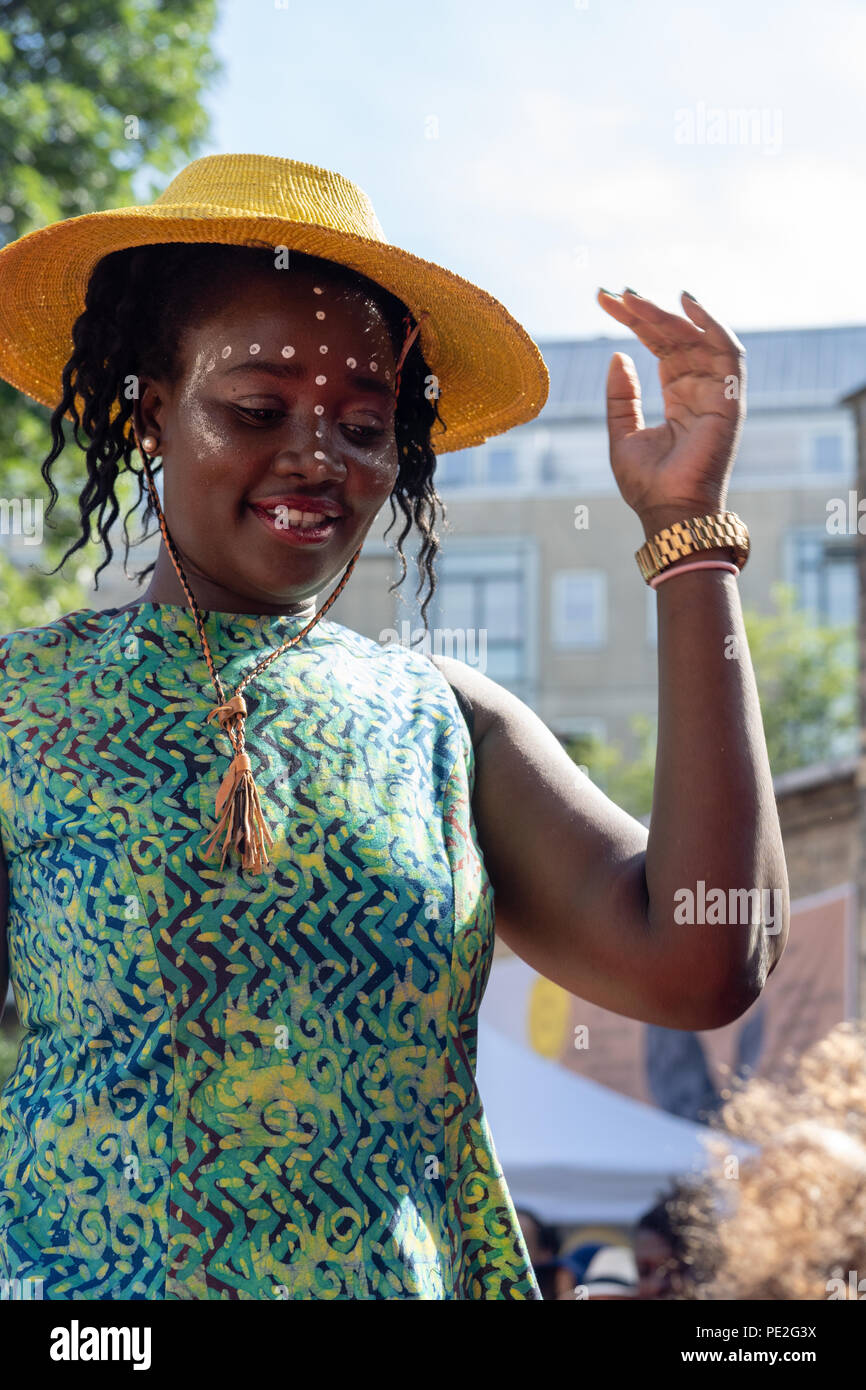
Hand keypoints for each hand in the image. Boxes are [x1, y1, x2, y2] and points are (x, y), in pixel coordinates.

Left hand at [597, 288, 745, 536]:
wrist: (669, 513)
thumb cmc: (647, 484)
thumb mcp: (622, 434)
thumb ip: (621, 396)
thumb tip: (617, 356)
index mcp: (679, 397)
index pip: (660, 346)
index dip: (636, 321)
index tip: (605, 300)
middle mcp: (700, 390)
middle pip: (675, 337)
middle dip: (645, 312)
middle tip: (614, 293)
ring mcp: (716, 394)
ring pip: (696, 338)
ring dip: (667, 315)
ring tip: (634, 298)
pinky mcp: (730, 400)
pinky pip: (728, 352)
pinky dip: (712, 324)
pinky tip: (686, 302)